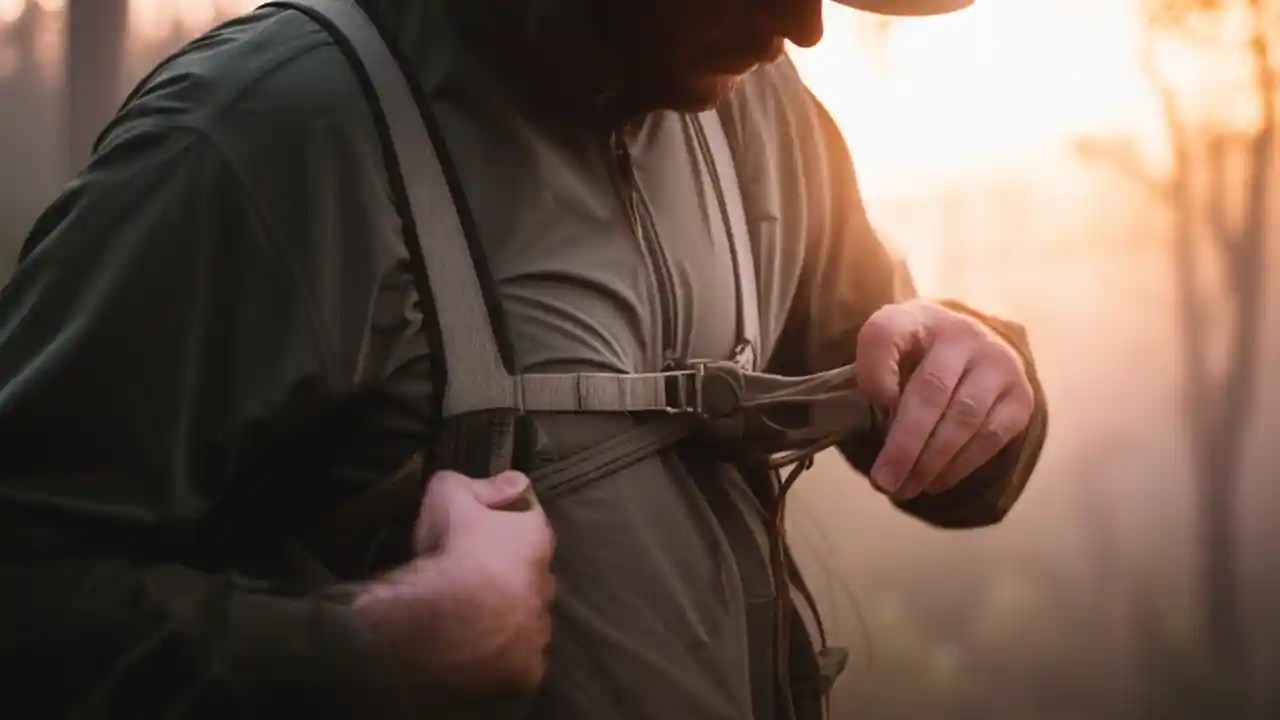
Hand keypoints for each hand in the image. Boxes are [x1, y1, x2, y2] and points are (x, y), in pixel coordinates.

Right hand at [351, 470, 554, 697]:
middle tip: (478, 573)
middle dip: (512, 569)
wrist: (443, 622)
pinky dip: (503, 651)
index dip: (508, 521)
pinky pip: (519, 657)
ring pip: (528, 614)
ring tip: (476, 614)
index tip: (485, 527)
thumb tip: (515, 481)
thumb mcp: (449, 494)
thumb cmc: (451, 550)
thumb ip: (476, 483)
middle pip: (532, 570)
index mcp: (537, 538)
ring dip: (510, 612)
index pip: (530, 520)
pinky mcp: (528, 668)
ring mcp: (539, 628)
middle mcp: (547, 582)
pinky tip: (479, 648)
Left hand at [855, 300, 1034, 500]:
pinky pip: (990, 437)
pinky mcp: (1021, 395)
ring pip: (963, 418)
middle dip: (904, 444)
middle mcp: (961, 334)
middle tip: (883, 482)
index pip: (885, 334)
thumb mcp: (888, 350)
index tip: (872, 401)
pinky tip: (935, 482)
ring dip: (931, 462)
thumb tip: (887, 408)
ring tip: (905, 489)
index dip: (874, 371)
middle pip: (930, 390)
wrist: (974, 343)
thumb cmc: (917, 355)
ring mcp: (997, 363)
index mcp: (916, 318)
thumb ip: (875, 371)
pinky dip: (959, 465)